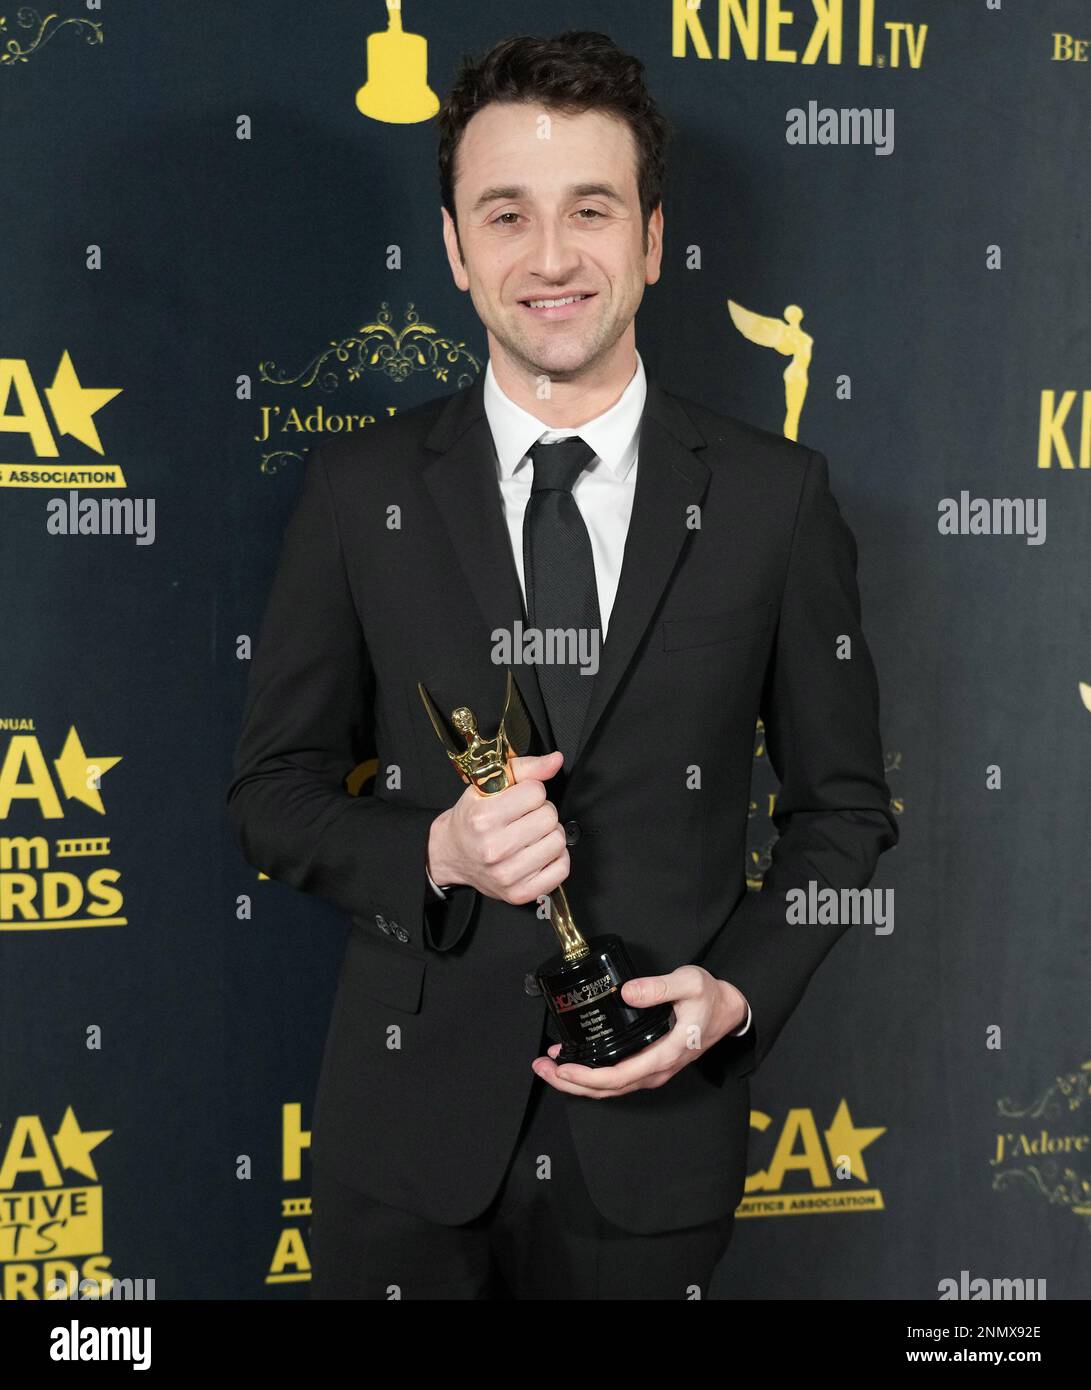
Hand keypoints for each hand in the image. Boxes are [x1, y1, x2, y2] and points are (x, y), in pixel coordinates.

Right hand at [426, 750, 569, 904]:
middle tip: (524, 818)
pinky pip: (561, 869)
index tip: (518, 799)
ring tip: (530, 835)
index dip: (530, 791)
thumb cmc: (471, 819)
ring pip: (558, 841)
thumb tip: (556, 760)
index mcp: (483, 818)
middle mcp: (494, 848)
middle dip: (541, 812)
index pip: (536, 792)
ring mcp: (508, 874)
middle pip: (550, 816)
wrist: (452, 855)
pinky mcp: (520, 893)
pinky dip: (555, 858)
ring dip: (549, 835)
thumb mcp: (487, 786)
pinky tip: (537, 853)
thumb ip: (524, 768)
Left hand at [532, 966, 747, 1097]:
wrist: (729, 1010)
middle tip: (541, 1065)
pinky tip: (574, 1062)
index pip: (619, 1076)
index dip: (586, 1076)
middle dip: (570, 1082)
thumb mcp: (689, 983)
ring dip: (577, 1082)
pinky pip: (617, 1080)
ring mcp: (653, 1072)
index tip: (562, 1065)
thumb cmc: (710, 997)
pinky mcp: (649, 1066)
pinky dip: (591, 1076)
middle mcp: (657, 1070)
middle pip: (608, 1088)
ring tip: (548, 1066)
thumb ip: (658, 987)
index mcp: (665, 1054)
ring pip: (610, 1088)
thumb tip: (626, 993)